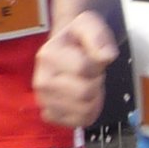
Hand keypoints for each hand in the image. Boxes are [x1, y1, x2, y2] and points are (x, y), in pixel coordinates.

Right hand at [34, 12, 119, 127]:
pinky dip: (87, 113)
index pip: (85, 69)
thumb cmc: (78, 38)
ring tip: (87, 84)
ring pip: (83, 110)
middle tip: (92, 74)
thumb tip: (106, 56)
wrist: (64, 48)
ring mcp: (44, 100)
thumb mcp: (89, 25)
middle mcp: (41, 81)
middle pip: (85, 93)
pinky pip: (76, 122)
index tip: (94, 59)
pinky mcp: (50, 115)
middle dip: (97, 83)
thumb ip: (98, 37)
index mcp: (49, 56)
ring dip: (94, 99)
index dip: (98, 65)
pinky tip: (84, 100)